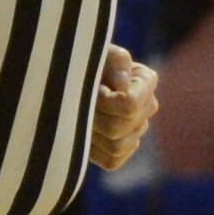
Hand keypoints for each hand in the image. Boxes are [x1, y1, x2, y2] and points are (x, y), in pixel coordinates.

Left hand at [89, 44, 159, 174]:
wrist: (66, 81)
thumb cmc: (81, 63)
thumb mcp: (94, 53)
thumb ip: (113, 61)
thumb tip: (122, 85)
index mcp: (146, 81)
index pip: (129, 105)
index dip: (104, 101)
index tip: (93, 89)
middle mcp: (148, 107)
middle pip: (119, 127)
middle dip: (94, 116)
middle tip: (79, 104)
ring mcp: (137, 131)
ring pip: (117, 146)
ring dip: (91, 134)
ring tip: (80, 118)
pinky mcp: (122, 151)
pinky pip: (113, 161)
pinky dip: (94, 151)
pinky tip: (83, 134)